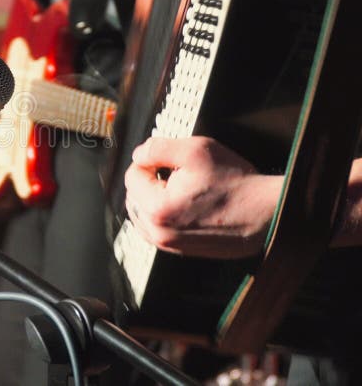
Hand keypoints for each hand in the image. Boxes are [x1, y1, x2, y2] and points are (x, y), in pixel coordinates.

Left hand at [124, 136, 282, 258]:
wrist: (268, 214)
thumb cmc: (236, 182)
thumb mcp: (196, 150)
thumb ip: (158, 148)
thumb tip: (138, 155)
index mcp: (157, 209)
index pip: (132, 176)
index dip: (150, 162)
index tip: (171, 161)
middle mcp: (159, 233)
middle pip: (134, 196)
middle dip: (150, 181)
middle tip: (178, 173)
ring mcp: (170, 246)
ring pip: (143, 214)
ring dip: (154, 198)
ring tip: (183, 189)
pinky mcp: (181, 251)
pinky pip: (158, 228)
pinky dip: (164, 214)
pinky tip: (186, 203)